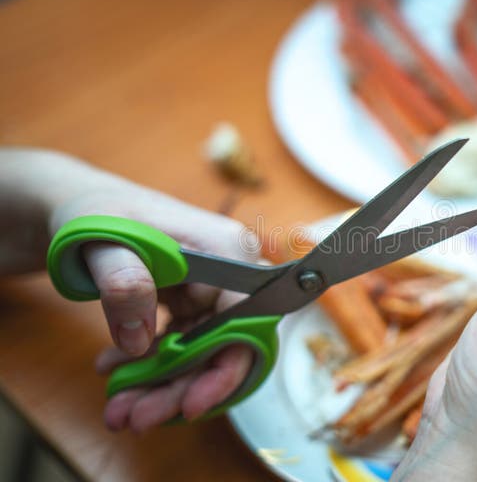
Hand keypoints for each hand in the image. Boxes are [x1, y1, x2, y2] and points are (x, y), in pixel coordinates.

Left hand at [48, 168, 258, 431]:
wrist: (80, 206)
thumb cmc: (96, 213)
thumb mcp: (101, 240)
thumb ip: (123, 282)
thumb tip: (139, 340)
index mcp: (226, 251)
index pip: (247, 320)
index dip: (226, 367)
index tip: (192, 405)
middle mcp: (230, 273)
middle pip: (225, 346)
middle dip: (181, 388)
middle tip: (134, 418)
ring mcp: (213, 290)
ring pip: (203, 354)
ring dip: (163, 387)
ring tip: (117, 408)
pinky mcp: (194, 303)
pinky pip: (184, 347)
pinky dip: (151, 367)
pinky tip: (115, 370)